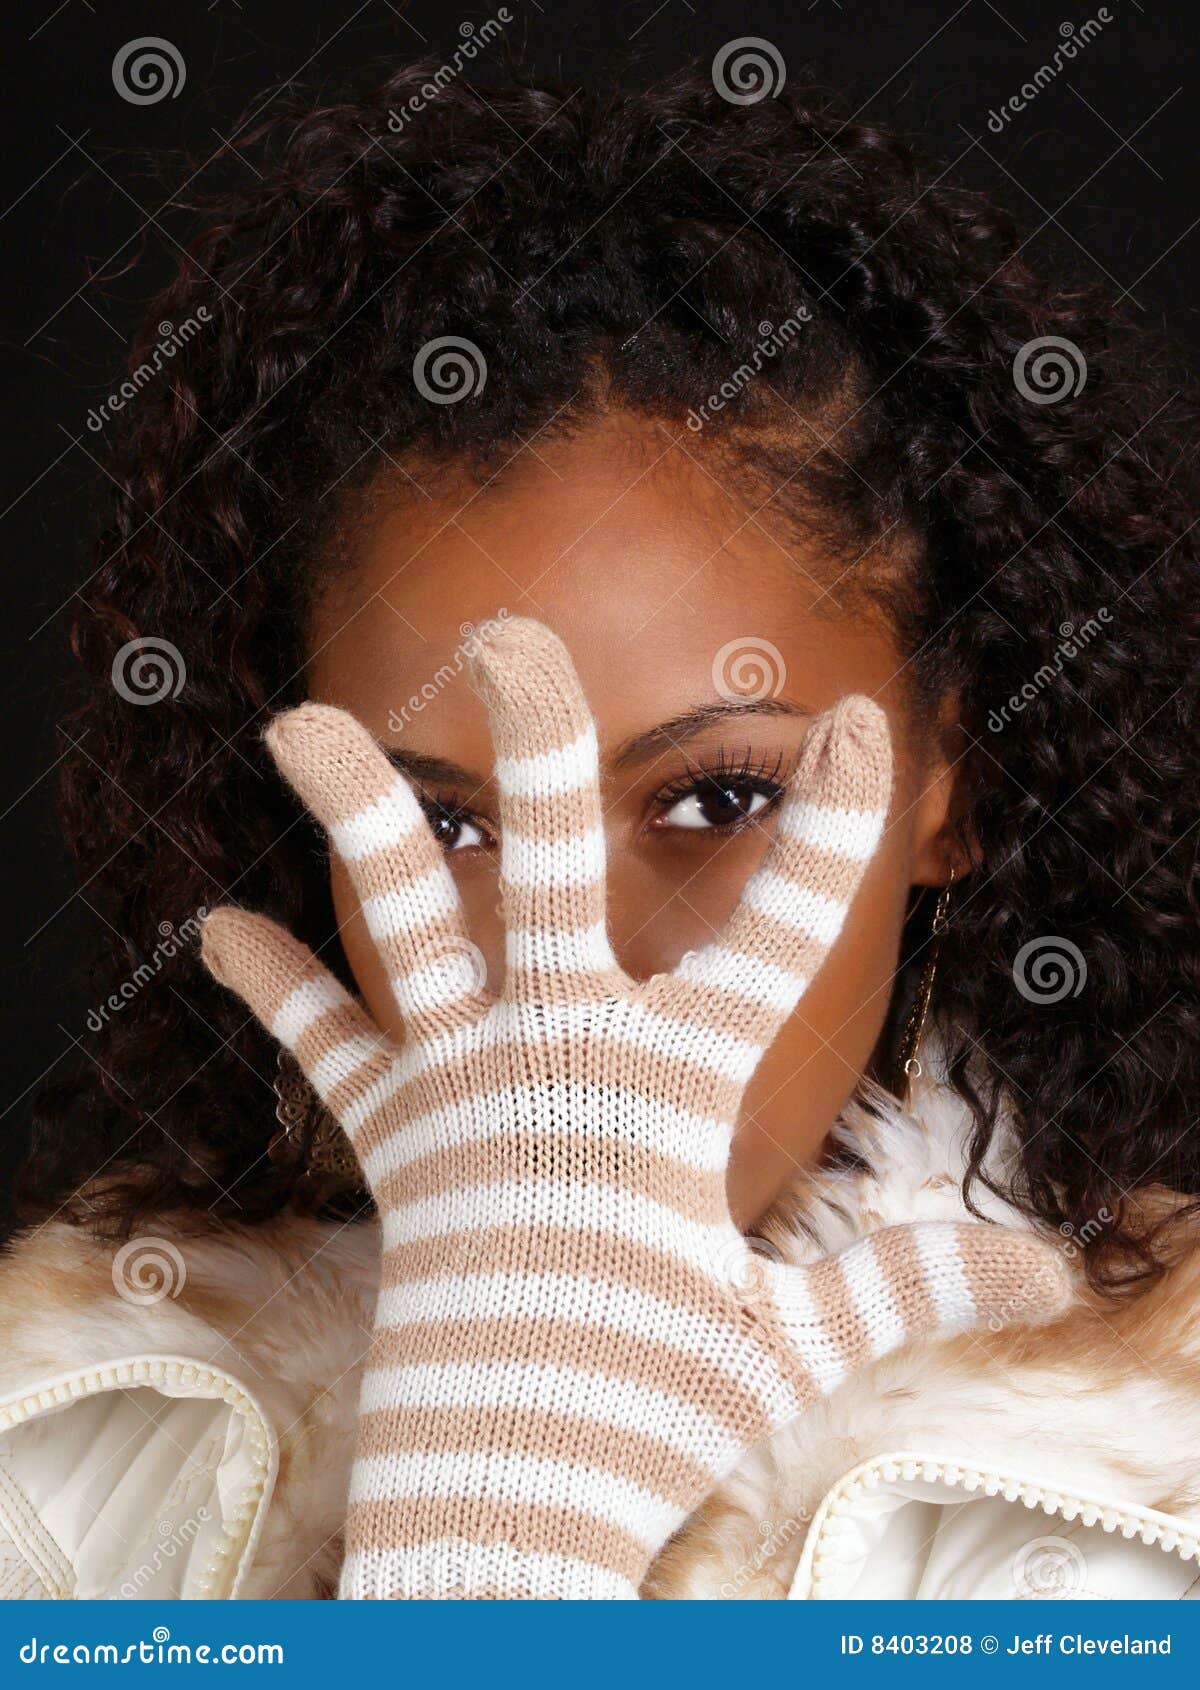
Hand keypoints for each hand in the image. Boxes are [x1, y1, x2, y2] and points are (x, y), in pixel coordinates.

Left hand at [202, 616, 1068, 1598]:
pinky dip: (280, 988)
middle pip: (556, 875)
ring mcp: (460, 1095)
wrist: (497, 1504)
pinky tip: (214, 928)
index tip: (858, 727)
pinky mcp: (394, 1144)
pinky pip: (328, 1049)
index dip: (832, 834)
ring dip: (358, 819)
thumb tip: (1052, 1271)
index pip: (778, 941)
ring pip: (407, 925)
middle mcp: (555, 1066)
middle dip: (546, 748)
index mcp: (666, 1096)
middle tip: (510, 637)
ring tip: (296, 718)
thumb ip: (911, 1278)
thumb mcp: (797, 1342)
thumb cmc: (651, 1413)